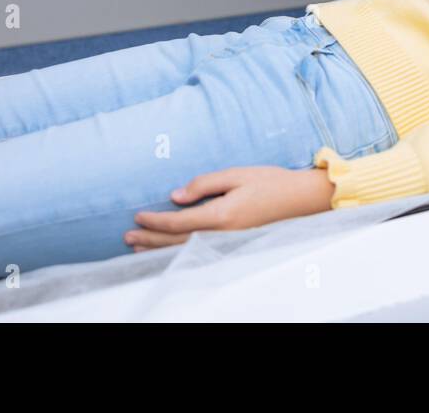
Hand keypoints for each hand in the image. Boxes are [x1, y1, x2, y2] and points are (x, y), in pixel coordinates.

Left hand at [123, 166, 326, 251]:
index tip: (137, 217)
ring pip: (186, 252)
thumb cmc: (270, 182)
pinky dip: (178, 253)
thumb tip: (175, 196)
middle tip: (127, 238)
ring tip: (139, 249)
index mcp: (221, 215)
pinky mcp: (233, 244)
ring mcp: (228, 243)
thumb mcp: (236, 174)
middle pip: (177, 243)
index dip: (155, 222)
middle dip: (150, 241)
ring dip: (160, 251)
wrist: (301, 200)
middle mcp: (222, 235)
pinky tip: (168, 252)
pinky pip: (198, 252)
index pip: (178, 223)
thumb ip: (204, 184)